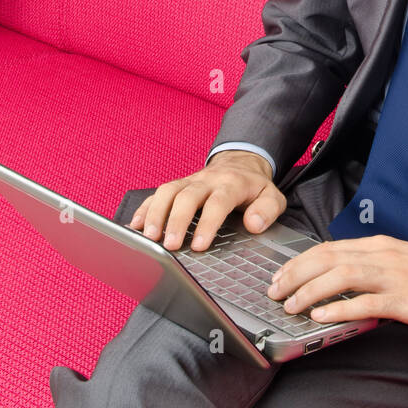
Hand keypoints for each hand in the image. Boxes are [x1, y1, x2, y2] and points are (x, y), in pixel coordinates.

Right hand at [127, 151, 286, 251]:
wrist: (241, 162)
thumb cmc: (254, 186)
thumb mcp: (272, 197)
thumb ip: (267, 211)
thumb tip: (253, 224)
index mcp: (232, 184)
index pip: (218, 202)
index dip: (207, 223)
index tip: (198, 245)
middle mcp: (207, 180)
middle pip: (187, 196)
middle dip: (176, 220)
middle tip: (169, 245)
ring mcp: (189, 181)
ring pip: (168, 191)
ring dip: (156, 214)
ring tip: (148, 238)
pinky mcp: (178, 185)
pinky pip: (157, 193)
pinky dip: (145, 209)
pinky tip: (135, 226)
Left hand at [266, 236, 407, 329]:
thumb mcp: (402, 260)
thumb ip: (373, 265)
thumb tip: (340, 278)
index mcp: (380, 246)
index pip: (329, 248)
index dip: (300, 262)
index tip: (280, 275)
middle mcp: (382, 256)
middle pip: (328, 258)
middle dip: (295, 275)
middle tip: (274, 291)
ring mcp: (394, 277)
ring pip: (341, 276)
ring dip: (310, 291)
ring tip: (291, 306)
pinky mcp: (405, 300)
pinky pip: (365, 303)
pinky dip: (339, 309)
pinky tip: (322, 317)